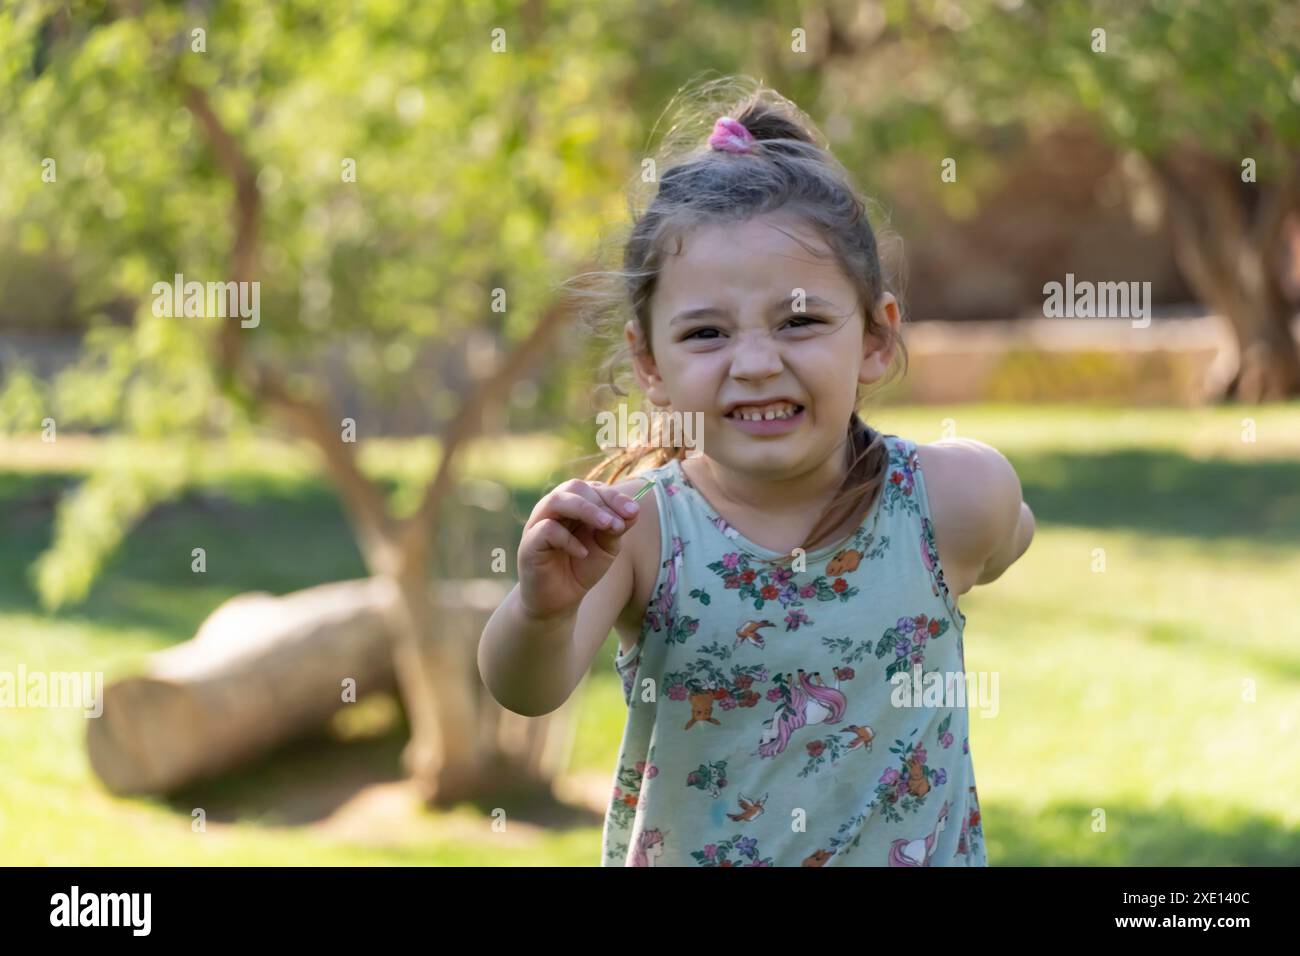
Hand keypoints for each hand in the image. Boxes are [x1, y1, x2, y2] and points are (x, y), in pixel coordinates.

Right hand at [517, 478, 641, 621]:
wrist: (559, 601)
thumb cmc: (582, 568)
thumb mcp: (606, 548)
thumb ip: (616, 528)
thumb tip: (633, 510)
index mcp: (574, 504)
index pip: (593, 488)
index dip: (614, 496)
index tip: (633, 511)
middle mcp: (554, 508)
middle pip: (575, 487)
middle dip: (601, 502)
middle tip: (619, 522)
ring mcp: (538, 523)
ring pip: (557, 500)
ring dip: (586, 510)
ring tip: (607, 525)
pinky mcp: (529, 543)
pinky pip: (547, 529)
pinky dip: (568, 539)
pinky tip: (583, 553)